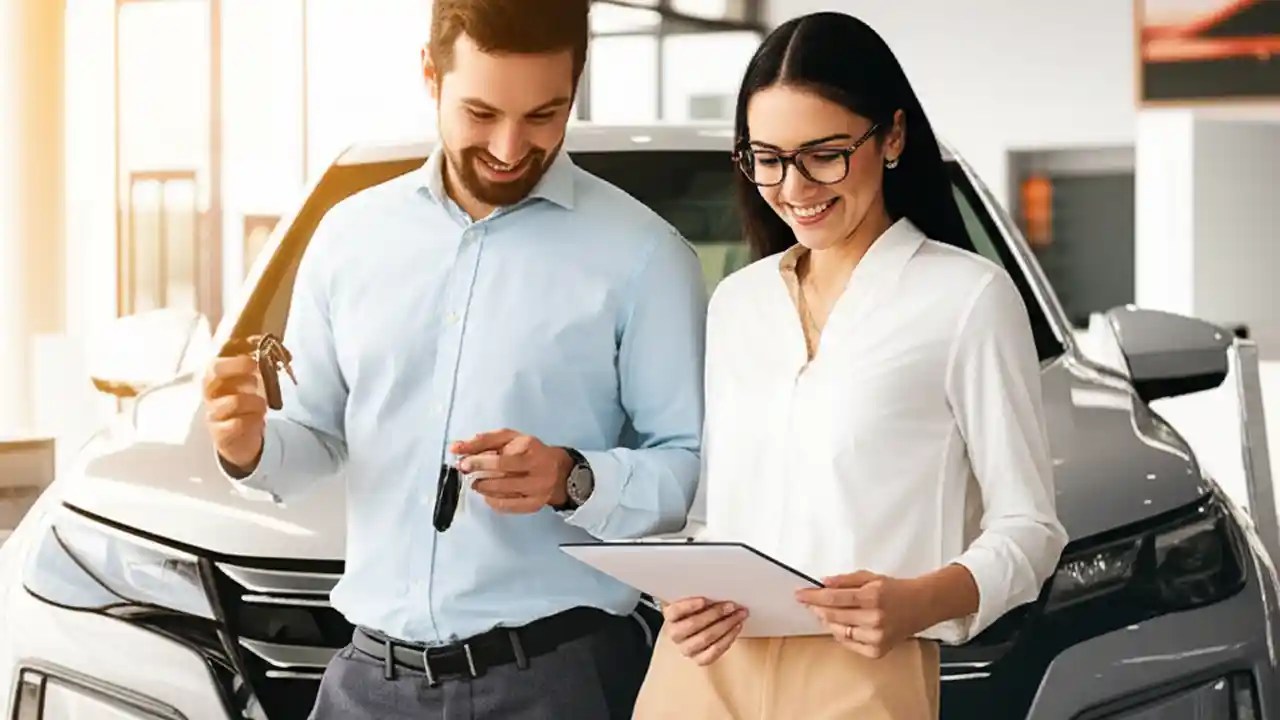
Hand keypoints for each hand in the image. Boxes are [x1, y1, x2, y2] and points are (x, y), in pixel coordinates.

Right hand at [203, 355, 267, 471]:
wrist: (241, 434)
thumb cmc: (246, 400)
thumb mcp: (253, 380)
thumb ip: (262, 363)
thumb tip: (285, 353)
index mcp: (215, 375)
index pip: (217, 358)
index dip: (236, 354)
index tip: (256, 355)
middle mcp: (210, 391)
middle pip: (214, 372)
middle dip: (239, 367)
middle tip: (257, 377)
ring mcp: (212, 412)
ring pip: (234, 400)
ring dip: (255, 401)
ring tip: (261, 405)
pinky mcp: (219, 433)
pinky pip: (237, 424)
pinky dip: (253, 420)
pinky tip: (257, 419)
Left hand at [450, 430, 573, 513]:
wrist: (558, 471)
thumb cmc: (529, 451)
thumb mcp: (509, 438)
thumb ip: (483, 441)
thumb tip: (457, 448)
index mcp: (530, 448)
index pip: (500, 457)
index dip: (478, 460)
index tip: (463, 461)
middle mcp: (536, 469)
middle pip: (501, 475)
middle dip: (478, 473)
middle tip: (467, 470)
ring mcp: (536, 489)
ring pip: (501, 492)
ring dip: (483, 487)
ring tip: (478, 482)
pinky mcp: (534, 505)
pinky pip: (506, 506)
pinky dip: (492, 500)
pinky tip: (489, 494)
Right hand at [661, 597, 747, 665]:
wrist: (694, 629)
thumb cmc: (695, 611)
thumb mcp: (692, 600)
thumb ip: (699, 596)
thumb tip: (718, 591)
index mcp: (670, 616)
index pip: (675, 611)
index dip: (689, 606)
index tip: (704, 600)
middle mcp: (675, 634)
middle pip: (693, 625)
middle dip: (715, 614)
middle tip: (731, 605)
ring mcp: (686, 649)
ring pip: (705, 638)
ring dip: (725, 625)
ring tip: (738, 615)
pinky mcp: (699, 660)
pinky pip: (714, 652)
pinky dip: (727, 639)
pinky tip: (736, 628)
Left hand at [795, 571, 930, 658]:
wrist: (922, 606)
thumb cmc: (896, 590)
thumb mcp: (871, 577)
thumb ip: (845, 580)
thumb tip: (823, 582)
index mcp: (872, 596)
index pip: (833, 597)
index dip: (813, 596)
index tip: (800, 594)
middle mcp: (874, 618)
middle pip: (833, 615)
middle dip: (817, 607)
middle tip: (808, 601)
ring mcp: (876, 637)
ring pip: (839, 631)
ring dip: (827, 621)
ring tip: (825, 612)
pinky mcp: (878, 650)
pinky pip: (849, 643)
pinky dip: (841, 634)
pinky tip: (840, 625)